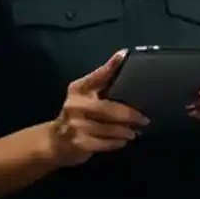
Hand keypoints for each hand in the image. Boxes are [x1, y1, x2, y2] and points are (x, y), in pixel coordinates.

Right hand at [46, 50, 149, 167]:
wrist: (55, 142)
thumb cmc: (77, 114)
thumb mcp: (86, 95)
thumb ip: (103, 78)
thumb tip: (123, 55)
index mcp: (78, 89)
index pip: (97, 75)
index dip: (111, 66)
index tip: (124, 55)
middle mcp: (75, 105)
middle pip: (108, 109)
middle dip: (130, 115)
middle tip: (144, 119)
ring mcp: (76, 125)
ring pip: (109, 129)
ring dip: (126, 131)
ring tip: (136, 131)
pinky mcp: (80, 143)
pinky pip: (105, 143)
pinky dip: (117, 142)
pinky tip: (123, 140)